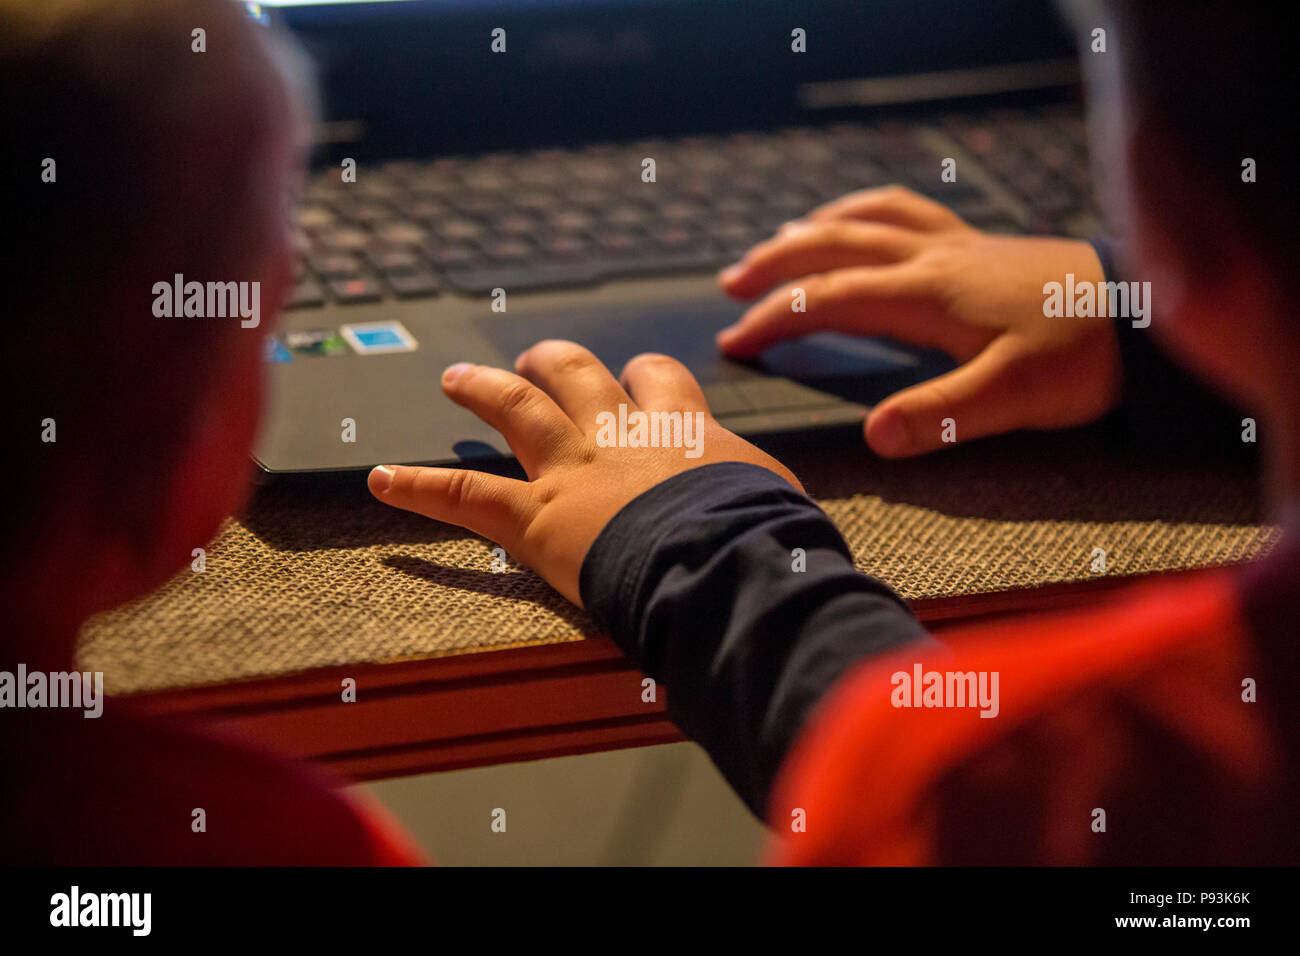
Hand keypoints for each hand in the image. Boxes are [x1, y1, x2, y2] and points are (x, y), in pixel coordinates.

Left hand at [367, 341, 802, 605]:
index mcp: (683, 429)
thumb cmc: (763, 535)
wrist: (725, 557)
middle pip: (578, 374)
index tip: (642, 377)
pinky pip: (464, 494)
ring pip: (516, 409)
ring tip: (455, 379)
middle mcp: (620, 433)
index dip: (646, 375)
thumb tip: (788, 525)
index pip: (660, 381)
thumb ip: (762, 499)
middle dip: (554, 362)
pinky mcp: (533, 517)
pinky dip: (418, 487)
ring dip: (483, 389)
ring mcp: (571, 469)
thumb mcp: (777, 502)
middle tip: (537, 358)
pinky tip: (379, 479)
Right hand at [716, 185, 1122, 456]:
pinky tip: (865, 225)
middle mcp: (934, 260)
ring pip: (869, 217)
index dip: (774, 318)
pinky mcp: (980, 246)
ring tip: (779, 243)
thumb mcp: (1013, 398)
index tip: (733, 343)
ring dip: (815, 228)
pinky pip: (908, 212)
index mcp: (928, 296)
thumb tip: (873, 435)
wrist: (1147, 315)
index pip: (829, 298)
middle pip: (834, 245)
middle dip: (775, 265)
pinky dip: (868, 212)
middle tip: (731, 285)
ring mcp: (957, 246)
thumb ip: (940, 416)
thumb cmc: (1082, 357)